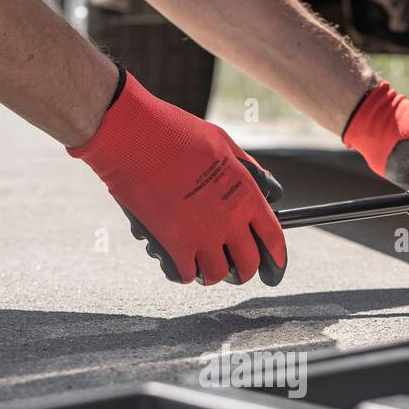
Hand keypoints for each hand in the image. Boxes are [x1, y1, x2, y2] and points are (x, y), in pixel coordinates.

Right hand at [70, 71, 286, 285]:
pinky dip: (185, 272)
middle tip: (237, 268)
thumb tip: (269, 188)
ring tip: (206, 265)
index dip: (277, 259)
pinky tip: (181, 262)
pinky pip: (186, 275)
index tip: (274, 268)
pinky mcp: (173, 246)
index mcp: (246, 195)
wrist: (132, 136)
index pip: (274, 239)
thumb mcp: (223, 144)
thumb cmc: (175, 133)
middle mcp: (229, 220)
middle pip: (249, 265)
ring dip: (213, 273)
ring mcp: (201, 236)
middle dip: (245, 270)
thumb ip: (247, 170)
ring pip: (217, 275)